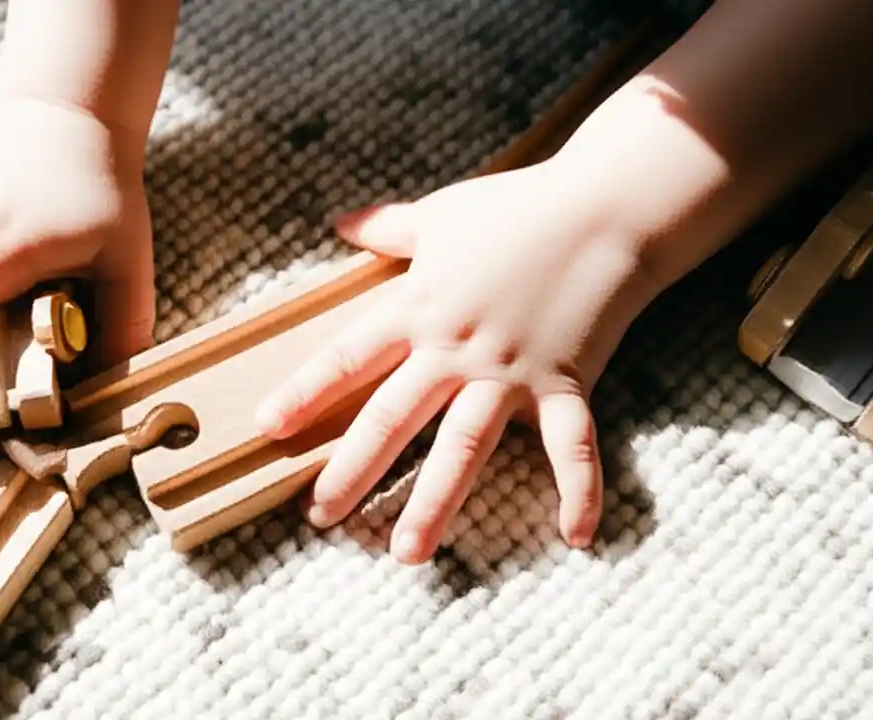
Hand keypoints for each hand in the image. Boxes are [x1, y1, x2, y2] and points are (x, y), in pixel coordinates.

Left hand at [255, 162, 664, 563]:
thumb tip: (339, 222)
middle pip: (392, 417)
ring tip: (407, 553)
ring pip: (464, 446)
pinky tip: (576, 539)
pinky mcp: (564, 382)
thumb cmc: (517, 208)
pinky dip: (580, 491)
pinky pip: (571, 445)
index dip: (304, 393)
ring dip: (435, 502)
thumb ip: (386, 227)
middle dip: (353, 470)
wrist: (605, 206)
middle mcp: (454, 348)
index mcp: (417, 308)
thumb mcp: (440, 214)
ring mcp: (509, 370)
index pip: (346, 357)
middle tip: (320, 517)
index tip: (266, 429)